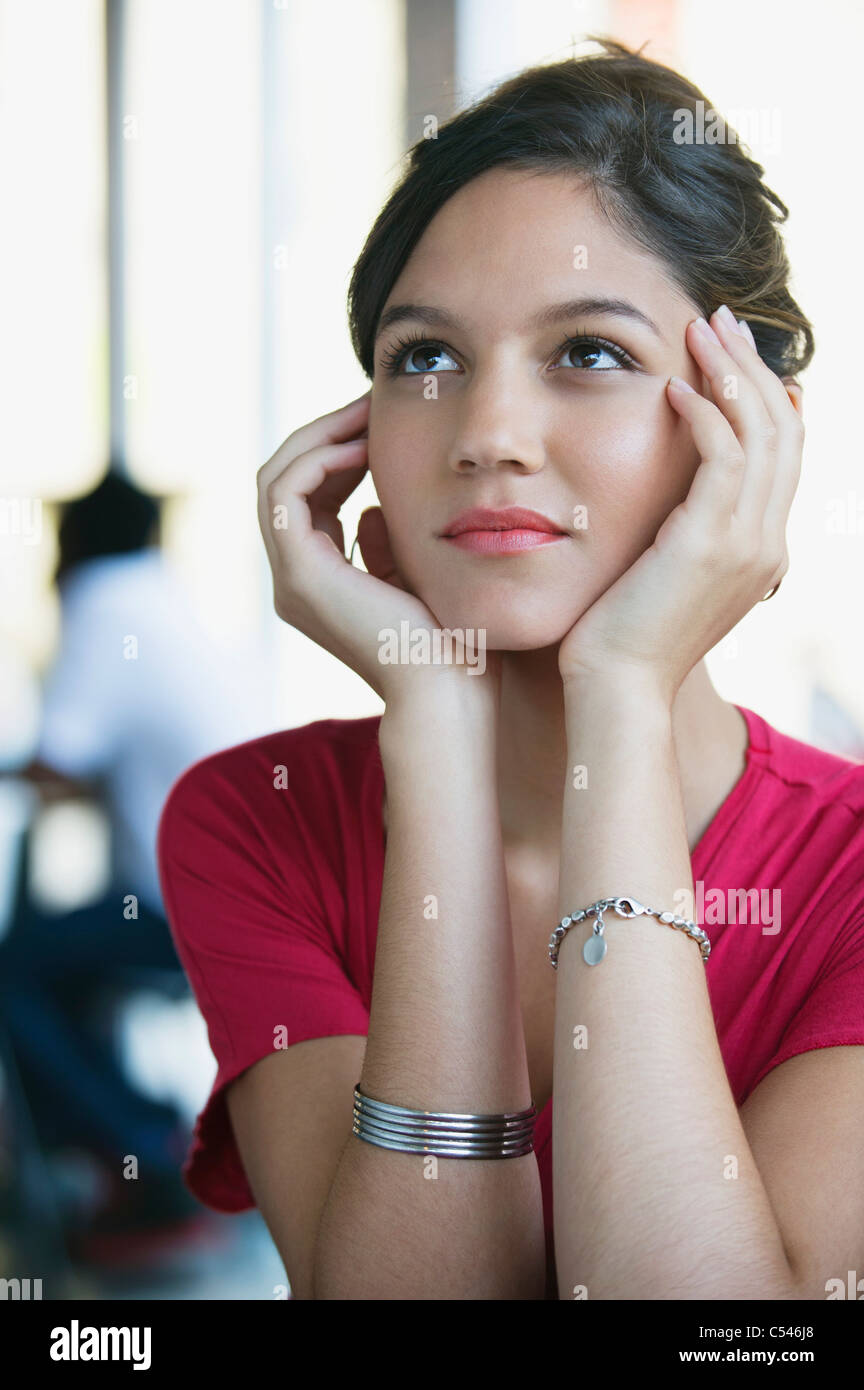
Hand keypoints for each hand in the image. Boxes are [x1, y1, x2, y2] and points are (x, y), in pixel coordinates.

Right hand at [257, 392, 498, 704]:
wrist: (450, 688)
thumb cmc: (452, 641)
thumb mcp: (414, 577)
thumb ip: (386, 543)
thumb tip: (372, 508)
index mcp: (318, 584)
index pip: (309, 498)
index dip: (338, 452)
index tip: (380, 423)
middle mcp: (295, 583)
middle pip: (285, 483)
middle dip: (323, 435)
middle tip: (368, 403)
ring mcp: (291, 580)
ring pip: (275, 480)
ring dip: (318, 438)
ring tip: (364, 415)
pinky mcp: (300, 575)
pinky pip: (285, 494)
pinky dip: (318, 460)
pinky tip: (362, 447)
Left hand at [557, 306, 803, 703]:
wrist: (615, 688)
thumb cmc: (621, 635)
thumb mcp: (664, 575)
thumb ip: (683, 531)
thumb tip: (675, 493)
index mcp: (762, 549)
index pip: (784, 453)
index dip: (764, 395)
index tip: (731, 352)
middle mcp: (766, 543)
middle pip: (784, 430)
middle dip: (754, 367)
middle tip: (720, 322)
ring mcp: (746, 544)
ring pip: (762, 433)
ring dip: (732, 373)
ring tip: (699, 332)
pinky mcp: (710, 543)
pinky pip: (723, 457)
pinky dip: (705, 413)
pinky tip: (673, 386)